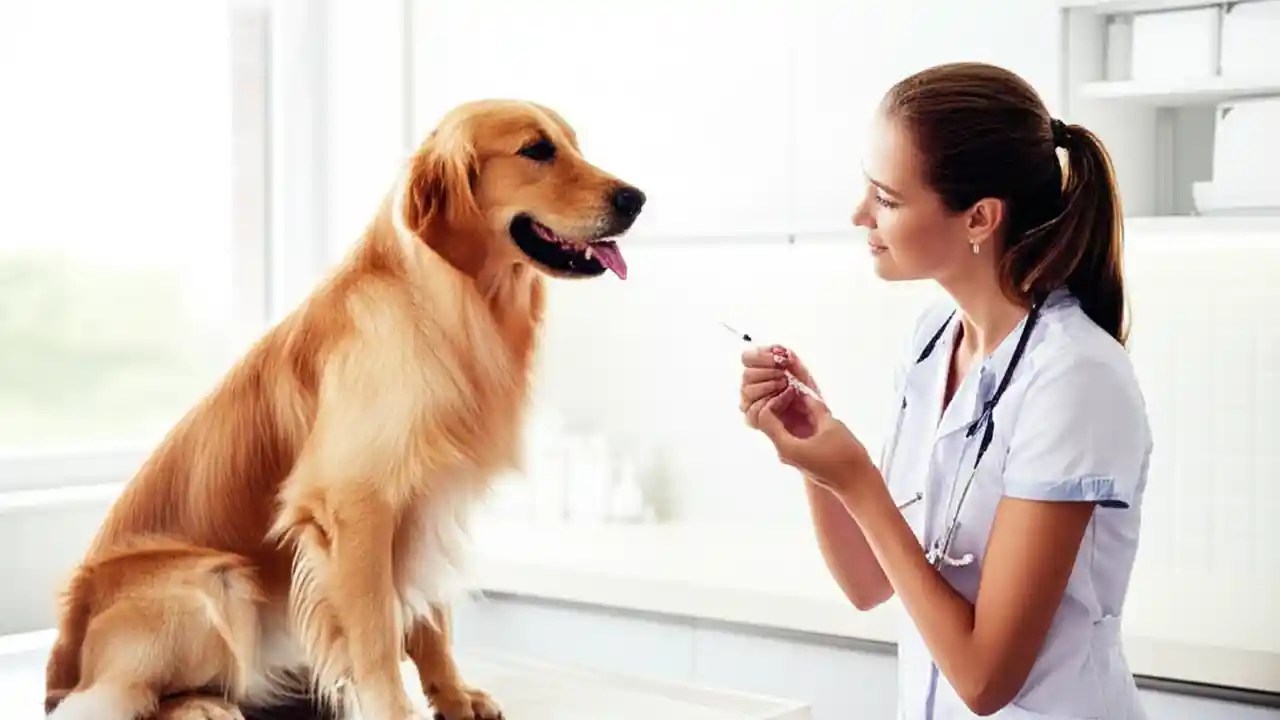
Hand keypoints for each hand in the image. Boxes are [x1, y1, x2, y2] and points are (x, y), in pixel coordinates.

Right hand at [739, 345, 819, 430]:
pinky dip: (770, 402)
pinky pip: (753, 410)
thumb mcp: (804, 375)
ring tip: (786, 386)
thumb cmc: (808, 398)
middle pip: (746, 374)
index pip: (747, 358)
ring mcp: (752, 403)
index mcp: (759, 371)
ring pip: (747, 390)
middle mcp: (752, 386)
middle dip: (767, 371)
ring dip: (768, 385)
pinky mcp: (755, 420)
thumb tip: (785, 351)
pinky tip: (784, 398)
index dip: (761, 356)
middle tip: (783, 374)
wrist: (815, 420)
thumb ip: (793, 361)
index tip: (779, 357)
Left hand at [753, 384, 874, 495]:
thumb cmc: (846, 457)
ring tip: (802, 397)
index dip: (775, 399)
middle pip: (768, 423)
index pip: (764, 417)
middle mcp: (783, 453)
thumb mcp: (831, 425)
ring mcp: (790, 457)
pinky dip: (794, 421)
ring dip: (787, 411)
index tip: (792, 391)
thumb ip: (815, 407)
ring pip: (778, 429)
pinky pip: (789, 435)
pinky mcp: (799, 457)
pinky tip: (808, 411)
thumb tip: (804, 394)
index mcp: (787, 446)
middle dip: (779, 404)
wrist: (858, 484)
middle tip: (794, 391)